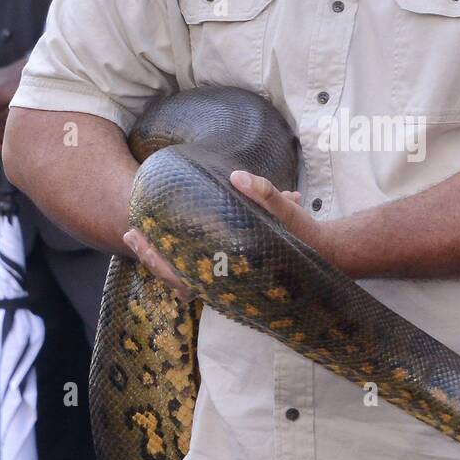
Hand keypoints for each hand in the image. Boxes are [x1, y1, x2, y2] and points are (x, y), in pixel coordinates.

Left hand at [123, 177, 307, 298]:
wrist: (329, 256)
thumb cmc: (305, 235)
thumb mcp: (286, 212)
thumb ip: (262, 193)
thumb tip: (236, 175)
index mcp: (232, 272)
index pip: (182, 272)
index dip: (156, 255)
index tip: (137, 235)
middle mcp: (227, 283)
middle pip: (176, 277)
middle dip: (151, 255)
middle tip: (130, 232)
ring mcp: (230, 283)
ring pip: (186, 277)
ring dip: (164, 257)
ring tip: (143, 236)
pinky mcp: (235, 277)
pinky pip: (201, 271)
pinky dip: (182, 258)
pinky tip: (174, 241)